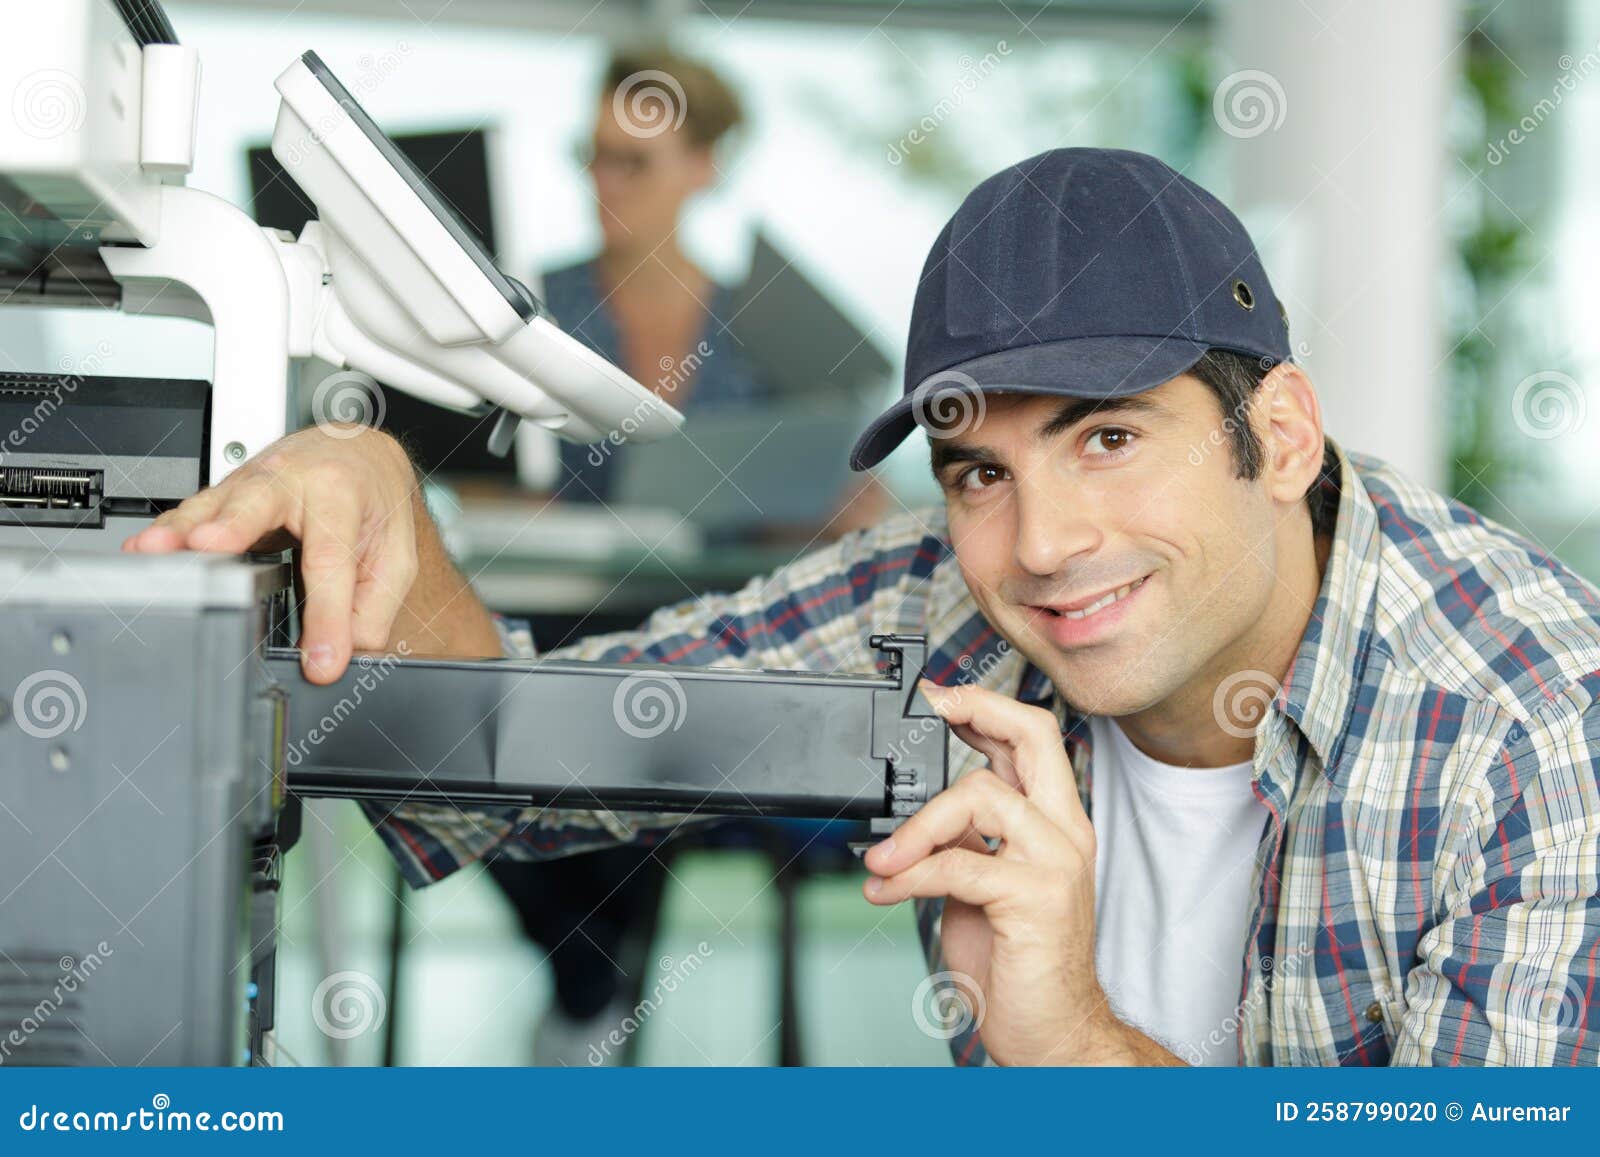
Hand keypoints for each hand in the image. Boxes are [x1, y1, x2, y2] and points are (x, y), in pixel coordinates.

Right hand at [122, 424, 421, 682]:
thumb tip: (347, 655)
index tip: (321, 660)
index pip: (331, 562)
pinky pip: (190, 513)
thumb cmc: (374, 502)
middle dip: (234, 527)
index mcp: (343, 494)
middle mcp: (293, 480)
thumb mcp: (394, 556)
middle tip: (211, 546)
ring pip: (213, 504)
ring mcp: (252, 484)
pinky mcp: (224, 494)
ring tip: (154, 554)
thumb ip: (373, 609)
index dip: (325, 616)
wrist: (357, 455)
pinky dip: (165, 532)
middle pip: (260, 505)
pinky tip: (141, 551)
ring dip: (181, 530)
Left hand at [863, 681, 1179, 1064]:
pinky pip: (957, 865)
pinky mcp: (1034, 899)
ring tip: (882, 860)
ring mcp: (1054, 863)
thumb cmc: (1019, 962)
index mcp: (1055, 823)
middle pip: (1033, 736)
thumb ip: (966, 841)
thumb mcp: (984, 886)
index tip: (938, 695)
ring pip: (980, 795)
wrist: (1054, 1034)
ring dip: (915, 825)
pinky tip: (886, 891)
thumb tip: (920, 813)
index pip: (1033, 738)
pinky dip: (909, 875)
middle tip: (925, 714)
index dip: (984, 705)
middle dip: (974, 710)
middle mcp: (1064, 833)